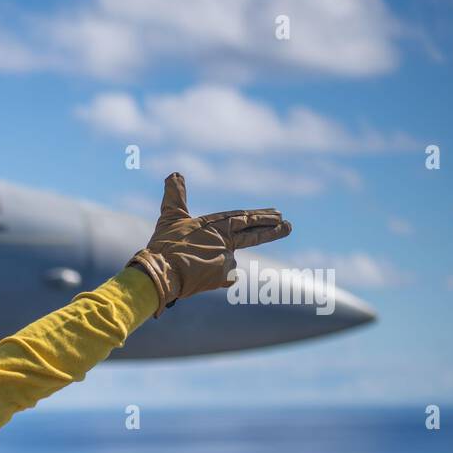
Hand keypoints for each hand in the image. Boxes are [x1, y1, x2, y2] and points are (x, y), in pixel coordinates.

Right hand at [129, 172, 291, 315]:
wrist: (162, 270)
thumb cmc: (165, 244)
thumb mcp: (170, 217)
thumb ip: (175, 195)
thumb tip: (174, 173)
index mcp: (217, 224)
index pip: (245, 218)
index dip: (261, 216)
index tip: (278, 214)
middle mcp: (226, 239)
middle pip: (255, 233)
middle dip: (273, 229)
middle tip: (289, 226)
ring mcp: (228, 257)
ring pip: (226, 262)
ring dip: (214, 264)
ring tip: (197, 264)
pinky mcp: (225, 275)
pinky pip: (224, 279)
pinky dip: (213, 278)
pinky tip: (199, 277)